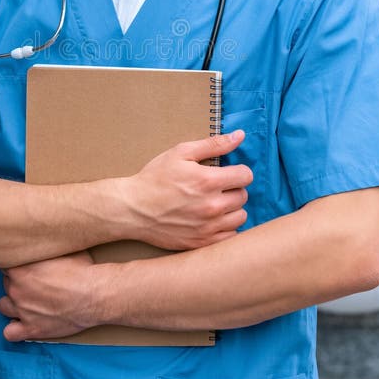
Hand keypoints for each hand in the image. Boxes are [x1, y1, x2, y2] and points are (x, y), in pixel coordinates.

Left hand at [0, 252, 96, 341]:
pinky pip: (10, 333)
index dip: (17, 264)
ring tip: (28, 302)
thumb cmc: (82, 270)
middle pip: (6, 283)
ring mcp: (22, 310)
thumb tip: (43, 240)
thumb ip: (46, 248)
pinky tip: (23, 323)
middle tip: (36, 282)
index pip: (5, 263)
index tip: (27, 265)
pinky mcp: (31, 329)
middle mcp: (16, 289)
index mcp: (21, 268)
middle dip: (18, 282)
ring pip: (3, 306)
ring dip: (13, 303)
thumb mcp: (63, 249)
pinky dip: (14, 329)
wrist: (94, 295)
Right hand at [125, 130, 250, 249]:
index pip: (246, 176)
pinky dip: (225, 227)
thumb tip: (240, 136)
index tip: (227, 173)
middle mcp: (212, 206)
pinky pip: (230, 236)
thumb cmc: (155, 178)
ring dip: (232, 209)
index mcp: (209, 181)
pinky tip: (212, 219)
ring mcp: (208, 227)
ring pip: (240, 217)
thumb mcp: (181, 153)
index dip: (238, 171)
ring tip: (216, 203)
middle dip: (233, 189)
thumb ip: (214, 144)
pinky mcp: (202, 243)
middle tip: (217, 188)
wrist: (133, 209)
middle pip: (243, 196)